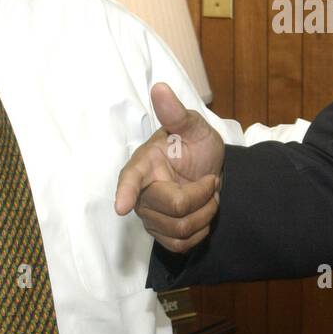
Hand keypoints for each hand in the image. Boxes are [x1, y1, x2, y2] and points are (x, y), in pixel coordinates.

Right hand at [114, 82, 225, 252]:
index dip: (126, 192)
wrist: (209, 168)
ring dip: (206, 213)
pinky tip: (203, 214)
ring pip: (180, 229)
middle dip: (203, 195)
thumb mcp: (194, 126)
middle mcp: (141, 192)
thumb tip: (160, 88)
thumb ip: (177, 113)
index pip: (130, 179)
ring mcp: (150, 216)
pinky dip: (200, 231)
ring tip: (208, 195)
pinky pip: (181, 245)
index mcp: (144, 163)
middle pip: (172, 207)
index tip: (121, 206)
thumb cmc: (195, 145)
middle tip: (211, 180)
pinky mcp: (161, 234)